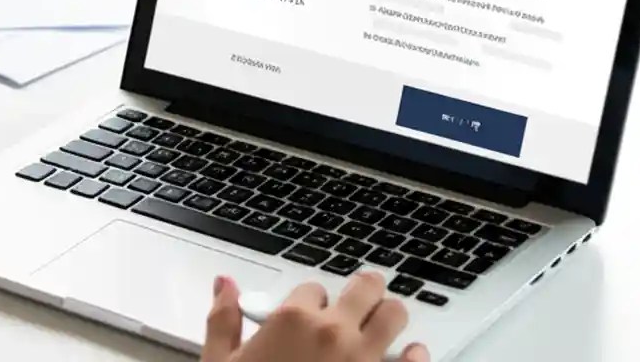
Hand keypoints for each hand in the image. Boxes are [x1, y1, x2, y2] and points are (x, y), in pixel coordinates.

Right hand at [202, 273, 429, 361]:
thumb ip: (223, 321)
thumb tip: (225, 285)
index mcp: (292, 321)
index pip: (312, 288)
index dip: (310, 302)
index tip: (307, 317)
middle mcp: (333, 333)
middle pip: (365, 287)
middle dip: (362, 292)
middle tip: (359, 302)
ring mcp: (364, 359)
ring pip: (395, 314)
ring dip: (389, 317)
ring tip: (382, 326)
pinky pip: (416, 359)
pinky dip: (416, 356)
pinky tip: (411, 356)